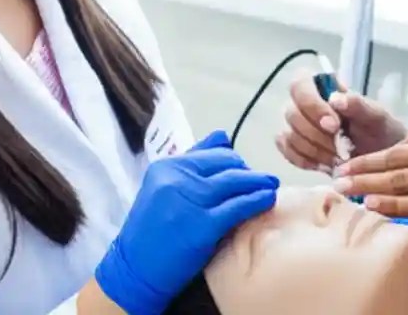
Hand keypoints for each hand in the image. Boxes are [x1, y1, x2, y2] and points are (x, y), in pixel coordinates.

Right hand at [95, 130, 278, 314]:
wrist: (134, 269)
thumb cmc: (151, 231)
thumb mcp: (162, 189)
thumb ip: (191, 164)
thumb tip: (223, 137)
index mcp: (167, 166)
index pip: (213, 151)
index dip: (233, 161)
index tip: (243, 171)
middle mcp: (177, 177)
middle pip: (227, 163)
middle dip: (247, 171)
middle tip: (262, 180)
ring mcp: (189, 200)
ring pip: (236, 181)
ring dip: (259, 182)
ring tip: (272, 185)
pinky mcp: (202, 225)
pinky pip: (239, 206)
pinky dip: (258, 200)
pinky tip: (268, 200)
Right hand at [275, 69, 407, 172]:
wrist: (381, 160)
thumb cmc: (380, 131)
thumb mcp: (376, 117)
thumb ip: (358, 105)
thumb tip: (335, 99)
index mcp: (323, 86)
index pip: (300, 84)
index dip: (311, 105)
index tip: (334, 126)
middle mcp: (304, 102)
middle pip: (292, 113)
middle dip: (317, 136)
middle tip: (341, 149)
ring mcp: (297, 125)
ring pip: (290, 135)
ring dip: (314, 151)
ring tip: (338, 159)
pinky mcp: (294, 145)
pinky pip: (287, 151)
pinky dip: (305, 160)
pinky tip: (324, 164)